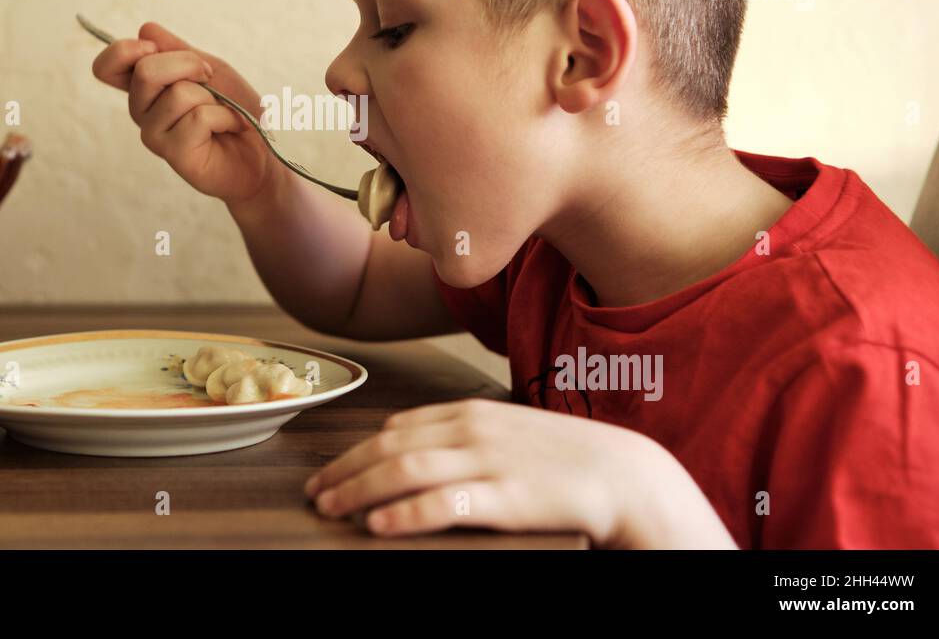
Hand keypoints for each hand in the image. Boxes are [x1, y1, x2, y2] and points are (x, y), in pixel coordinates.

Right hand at [90, 22, 274, 204]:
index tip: (154, 50)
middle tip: (210, 80)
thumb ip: (177, 50)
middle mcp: (142, 111)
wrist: (262, 148)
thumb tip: (146, 30)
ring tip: (220, 113)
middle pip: (145, 71)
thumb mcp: (208, 68)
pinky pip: (198, 118)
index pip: (106, 68)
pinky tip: (229, 127)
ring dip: (212, 98)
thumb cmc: (235, 107)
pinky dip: (225, 117)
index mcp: (144, 88)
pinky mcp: (174, 154)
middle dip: (189, 64)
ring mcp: (154, 135)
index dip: (124, 51)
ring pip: (178, 94)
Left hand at [303, 397, 736, 547]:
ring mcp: (488, 461)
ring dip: (360, 489)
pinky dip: (405, 513)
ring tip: (330, 508)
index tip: (329, 469)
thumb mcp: (507, 431)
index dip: (356, 449)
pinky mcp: (506, 496)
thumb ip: (460, 433)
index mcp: (470, 412)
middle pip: (389, 446)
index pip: (396, 427)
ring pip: (406, 469)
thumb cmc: (565, 457)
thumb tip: (408, 437)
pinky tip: (379, 526)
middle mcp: (472, 430)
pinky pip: (444, 504)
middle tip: (314, 492)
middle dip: (345, 469)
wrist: (625, 474)